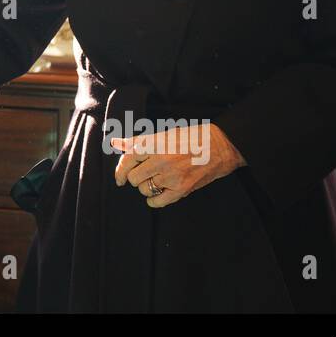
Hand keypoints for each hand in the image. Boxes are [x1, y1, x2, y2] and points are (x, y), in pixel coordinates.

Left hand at [111, 123, 245, 207]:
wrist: (220, 146)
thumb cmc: (191, 137)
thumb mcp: (163, 134)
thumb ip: (137, 141)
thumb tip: (115, 143)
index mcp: (155, 144)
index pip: (127, 159)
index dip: (120, 170)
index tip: (119, 177)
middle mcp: (161, 161)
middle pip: (134, 178)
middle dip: (136, 177)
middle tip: (145, 174)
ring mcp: (171, 176)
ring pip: (144, 189)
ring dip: (146, 187)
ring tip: (157, 179)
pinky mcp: (181, 189)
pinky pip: (157, 202)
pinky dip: (154, 200)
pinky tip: (158, 193)